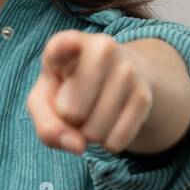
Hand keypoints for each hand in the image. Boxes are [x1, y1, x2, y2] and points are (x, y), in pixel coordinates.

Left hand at [25, 29, 152, 155]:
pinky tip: (109, 121)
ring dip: (88, 134)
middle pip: (71, 112)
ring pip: (94, 132)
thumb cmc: (68, 87)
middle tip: (73, 105)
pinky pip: (116, 141)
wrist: (115, 77)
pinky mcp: (144, 96)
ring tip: (91, 111)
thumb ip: (47, 125)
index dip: (64, 46)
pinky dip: (107, 143)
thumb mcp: (44, 100)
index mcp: (68, 42)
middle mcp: (101, 48)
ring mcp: (127, 70)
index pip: (63, 44)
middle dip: (67, 122)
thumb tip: (77, 146)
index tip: (71, 43)